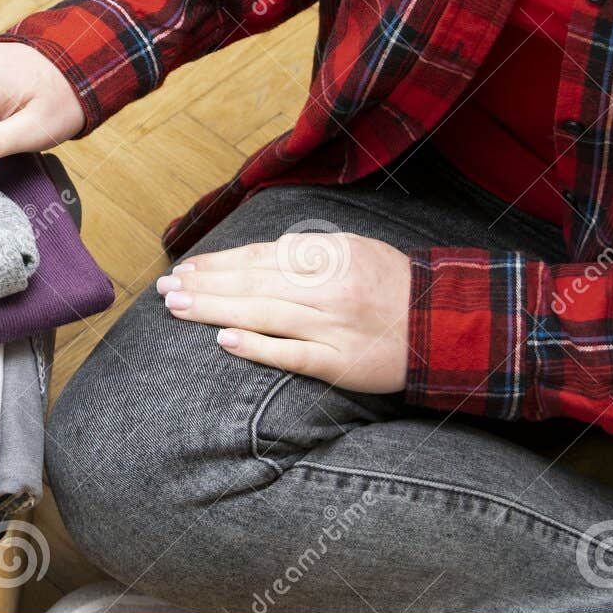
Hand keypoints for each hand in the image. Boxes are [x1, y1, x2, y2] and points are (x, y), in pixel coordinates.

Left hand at [156, 231, 411, 393]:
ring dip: (214, 309)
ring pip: (262, 313)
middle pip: (251, 283)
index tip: (185, 268)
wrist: (448, 324)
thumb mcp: (353, 251)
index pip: (258, 257)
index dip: (217, 263)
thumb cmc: (393, 286)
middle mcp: (327, 287)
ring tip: (177, 307)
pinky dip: (257, 346)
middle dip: (202, 285)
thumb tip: (256, 256)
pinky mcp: (340, 361)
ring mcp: (333, 325)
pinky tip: (224, 340)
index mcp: (328, 255)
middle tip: (164, 288)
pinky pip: (292, 353)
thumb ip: (306, 253)